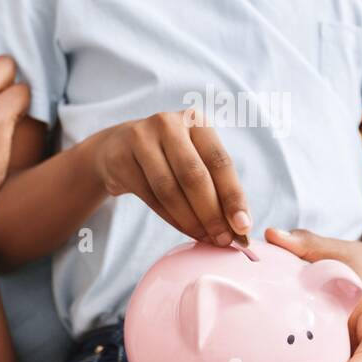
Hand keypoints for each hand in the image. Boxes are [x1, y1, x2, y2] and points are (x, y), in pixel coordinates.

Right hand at [92, 108, 252, 246]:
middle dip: (212, 213)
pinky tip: (185, 230)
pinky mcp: (121, 159)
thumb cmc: (169, 156)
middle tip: (224, 240)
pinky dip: (172, 219)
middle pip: (194, 176)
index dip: (233, 197)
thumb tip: (241, 228)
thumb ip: (217, 185)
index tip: (243, 227)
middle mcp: (169, 124)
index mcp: (195, 121)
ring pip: (170, 189)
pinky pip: (150, 197)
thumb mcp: (194, 156)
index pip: (220, 161)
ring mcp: (141, 139)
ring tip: (206, 238)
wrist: (117, 148)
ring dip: (191, 221)